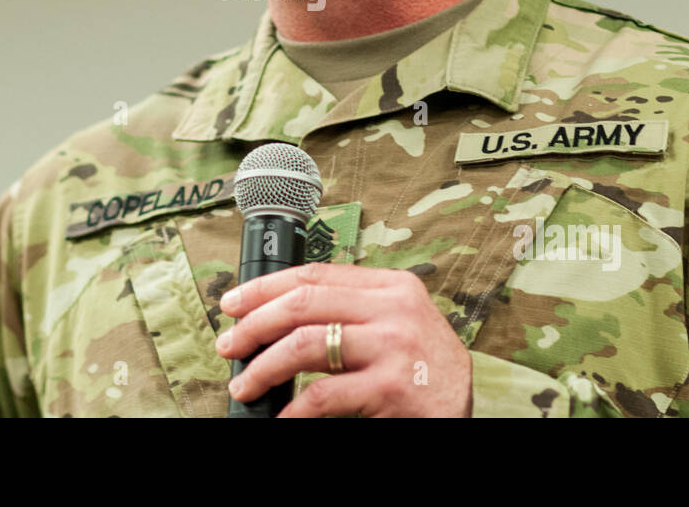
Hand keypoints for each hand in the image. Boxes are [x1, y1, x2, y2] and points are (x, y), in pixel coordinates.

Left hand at [215, 262, 471, 416]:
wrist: (460, 412)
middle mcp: (394, 308)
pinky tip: (280, 416)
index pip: (316, 272)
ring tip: (245, 384)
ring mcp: (393, 345)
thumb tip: (277, 313)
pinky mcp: (391, 387)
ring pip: (306, 344)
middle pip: (304, 302)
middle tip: (229, 344)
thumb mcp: (395, 324)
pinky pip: (323, 394)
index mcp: (393, 285)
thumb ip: (351, 310)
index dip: (267, 286)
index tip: (234, 302)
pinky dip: (292, 408)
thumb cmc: (423, 371)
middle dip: (255, 323)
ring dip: (264, 366)